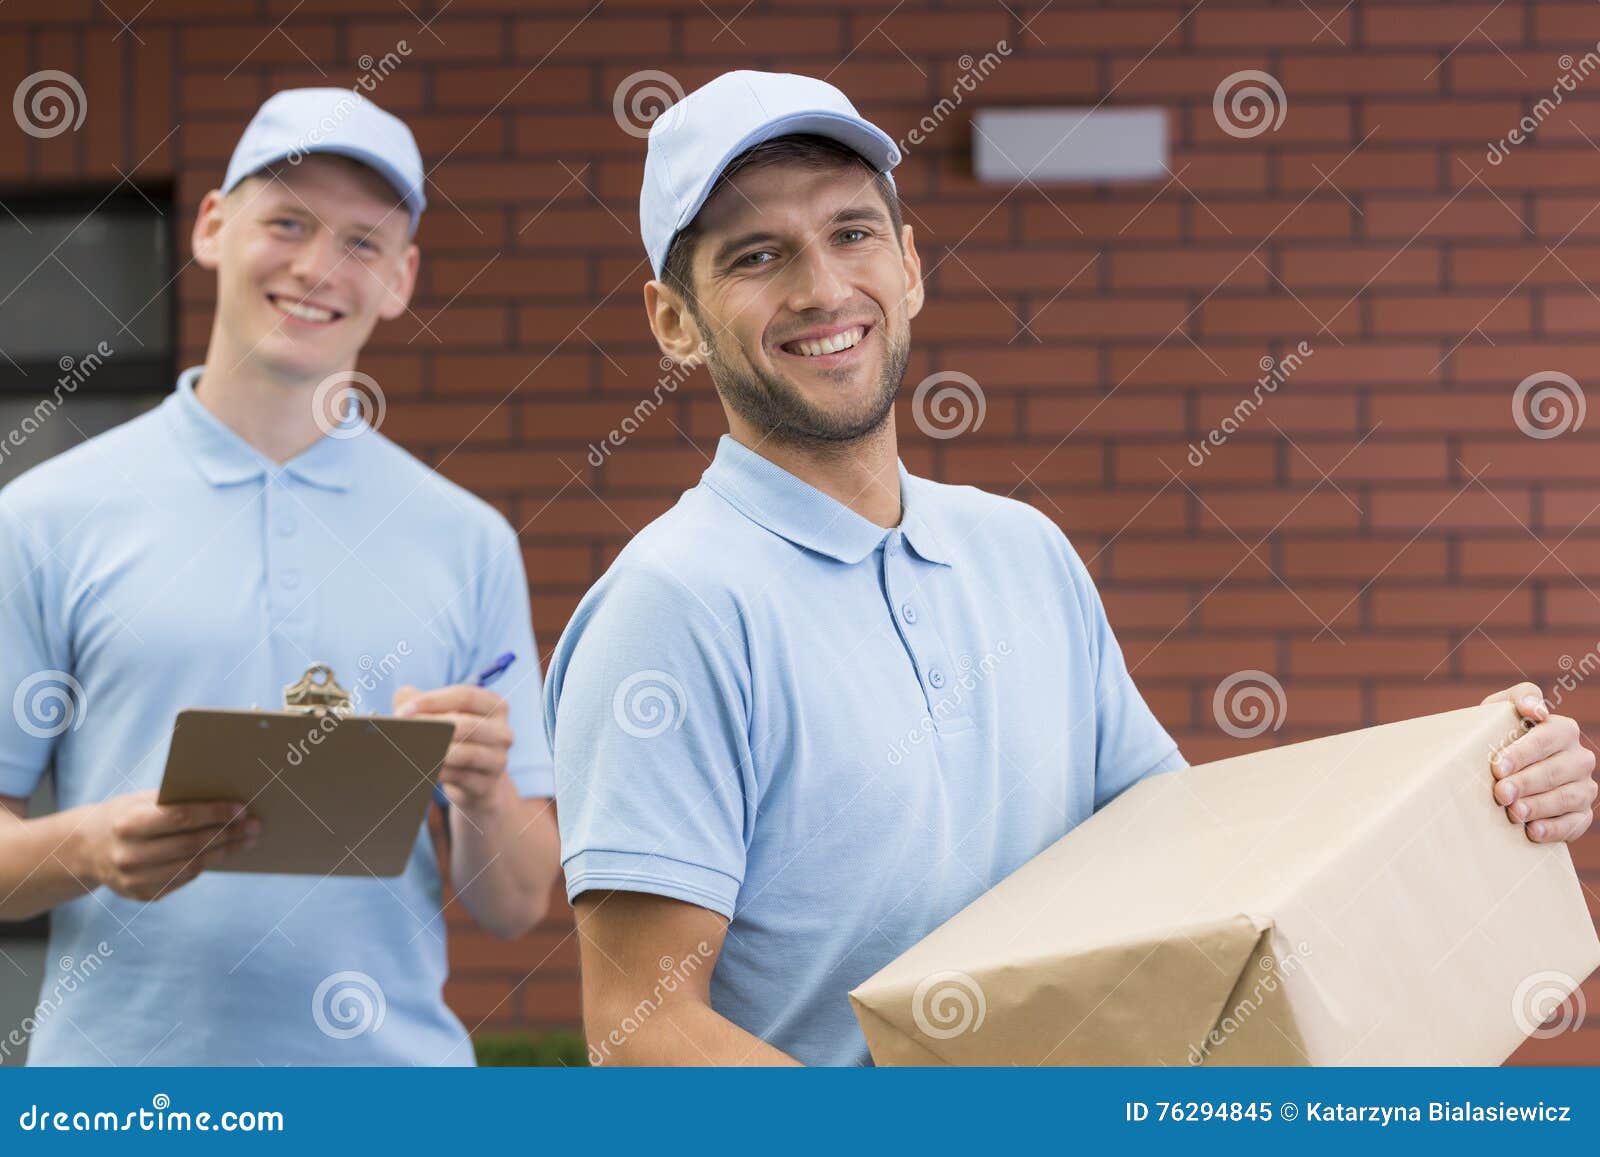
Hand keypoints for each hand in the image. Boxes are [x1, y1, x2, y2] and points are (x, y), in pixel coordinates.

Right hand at [81, 790, 257, 901]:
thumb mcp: (140, 800)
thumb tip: (224, 799)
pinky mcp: (141, 895)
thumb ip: (175, 800)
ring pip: (192, 865)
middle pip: (191, 844)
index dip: (215, 813)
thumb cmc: (125, 815)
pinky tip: (222, 853)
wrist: (85, 849)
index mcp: (127, 824)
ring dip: (224, 852)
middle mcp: (128, 855)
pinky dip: (205, 865)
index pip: (180, 817)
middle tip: (255, 826)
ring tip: (246, 840)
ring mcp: (133, 880)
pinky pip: (183, 879)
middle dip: (228, 834)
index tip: (242, 809)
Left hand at [394, 684, 514, 817]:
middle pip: (464, 724)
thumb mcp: (444, 716)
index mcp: (496, 706)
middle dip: (429, 727)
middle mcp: (503, 732)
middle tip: (402, 732)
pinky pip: (457, 777)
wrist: (477, 782)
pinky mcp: (486, 785)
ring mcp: (498, 760)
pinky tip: (419, 768)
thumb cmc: (456, 740)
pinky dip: (435, 772)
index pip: (465, 696)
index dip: (432, 701)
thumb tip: (402, 698)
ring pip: (463, 753)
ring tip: (407, 749)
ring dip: (431, 751)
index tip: (403, 711)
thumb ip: (421, 701)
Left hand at [1482, 683, 1596, 843]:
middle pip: (1555, 770)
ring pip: (1568, 797)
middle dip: (1526, 783)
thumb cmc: (1496, 735)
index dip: (1521, 753)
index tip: (1496, 768)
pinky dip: (1554, 828)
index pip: (1547, 739)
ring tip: (1514, 813)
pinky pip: (1575, 822)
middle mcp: (1579, 757)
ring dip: (1540, 806)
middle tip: (1500, 794)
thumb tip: (1537, 708)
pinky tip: (1533, 831)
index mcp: (1562, 729)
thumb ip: (1520, 697)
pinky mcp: (1582, 813)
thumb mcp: (1501, 710)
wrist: (1495, 773)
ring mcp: (1584, 786)